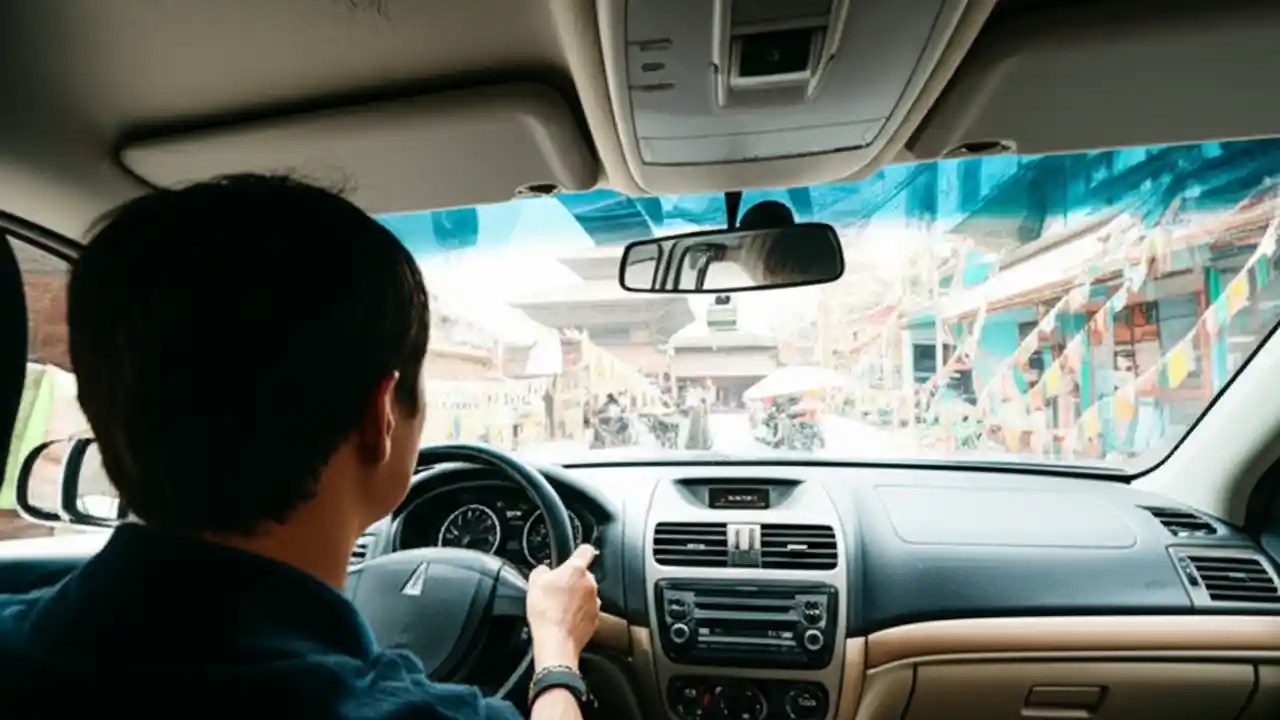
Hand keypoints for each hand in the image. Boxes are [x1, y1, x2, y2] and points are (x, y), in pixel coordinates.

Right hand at [526, 544, 599, 670]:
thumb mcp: (534, 583)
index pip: (586, 550)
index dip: (580, 551)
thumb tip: (543, 570)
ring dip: (576, 598)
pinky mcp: (595, 619)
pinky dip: (579, 614)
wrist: (555, 641)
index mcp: (576, 570)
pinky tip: (565, 620)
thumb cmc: (545, 611)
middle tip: (557, 590)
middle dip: (573, 580)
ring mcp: (595, 602)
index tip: (576, 553)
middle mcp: (590, 584)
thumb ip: (541, 570)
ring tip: (559, 608)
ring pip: (586, 594)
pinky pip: (587, 611)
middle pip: (584, 575)